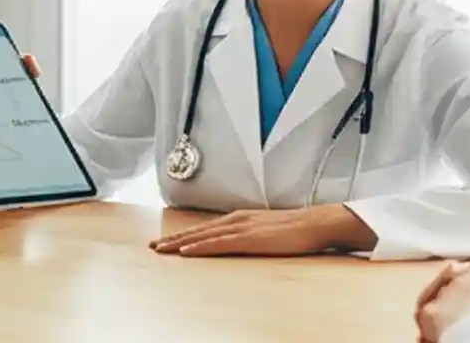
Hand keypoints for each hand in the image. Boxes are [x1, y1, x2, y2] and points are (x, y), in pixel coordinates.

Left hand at [149, 205, 376, 256]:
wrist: (315, 224)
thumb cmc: (296, 230)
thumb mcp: (267, 231)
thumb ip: (251, 235)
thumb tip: (239, 243)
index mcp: (241, 218)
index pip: (206, 228)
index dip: (185, 234)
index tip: (167, 241)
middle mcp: (237, 219)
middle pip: (199, 230)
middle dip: (174, 238)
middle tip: (153, 246)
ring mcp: (242, 228)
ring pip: (203, 235)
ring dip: (180, 242)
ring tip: (161, 249)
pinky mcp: (249, 238)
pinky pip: (219, 243)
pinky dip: (200, 246)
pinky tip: (186, 251)